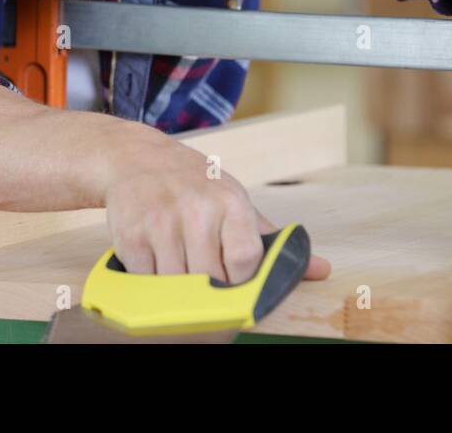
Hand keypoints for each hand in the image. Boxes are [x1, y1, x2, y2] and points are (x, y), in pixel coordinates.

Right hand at [103, 129, 329, 283]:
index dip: (242, 282)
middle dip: (210, 293)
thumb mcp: (235, 201)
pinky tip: (157, 266)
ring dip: (179, 291)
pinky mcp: (130, 235)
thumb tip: (321, 270)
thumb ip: (273, 241)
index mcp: (230, 202)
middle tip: (206, 290)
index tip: (234, 286)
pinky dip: (152, 285)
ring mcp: (161, 222)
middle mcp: (196, 209)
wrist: (137, 158)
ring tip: (181, 275)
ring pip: (177, 286)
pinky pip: (146, 282)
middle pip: (210, 279)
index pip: (245, 260)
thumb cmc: (195, 185)